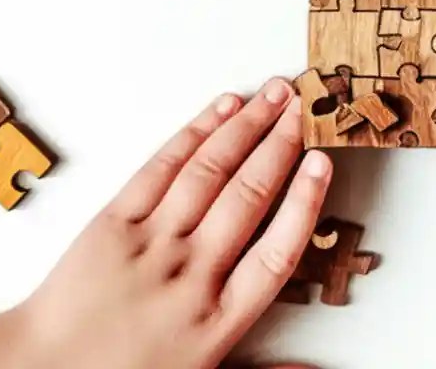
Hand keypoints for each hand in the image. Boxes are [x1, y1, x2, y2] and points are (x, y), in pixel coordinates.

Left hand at [18, 80, 328, 367]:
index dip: (304, 202)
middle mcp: (191, 277)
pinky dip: (194, 135)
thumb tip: (317, 367)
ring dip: (246, 127)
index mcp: (219, 321)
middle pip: (248, 198)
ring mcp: (150, 247)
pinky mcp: (112, 225)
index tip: (323, 163)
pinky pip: (160, 170)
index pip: (277, 252)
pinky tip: (220, 111)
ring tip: (275, 94)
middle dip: (282, 145)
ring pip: (209, 174)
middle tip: (307, 107)